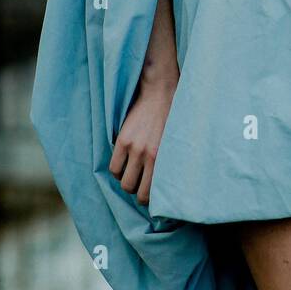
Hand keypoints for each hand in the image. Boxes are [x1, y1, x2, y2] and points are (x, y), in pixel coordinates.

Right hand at [109, 72, 177, 206]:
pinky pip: (114, 167)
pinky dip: (117, 170)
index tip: (149, 195)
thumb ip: (169, 161)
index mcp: (165, 158)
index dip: (148, 198)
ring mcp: (135, 149)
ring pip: (123, 181)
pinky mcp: (123, 140)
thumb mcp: (176, 142)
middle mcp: (149, 156)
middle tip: (140, 185)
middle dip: (136, 192)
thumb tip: (164, 182)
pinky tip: (124, 164)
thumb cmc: (174, 116)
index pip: (151, 193)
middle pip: (135, 190)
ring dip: (126, 181)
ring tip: (131, 174)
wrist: (161, 90)